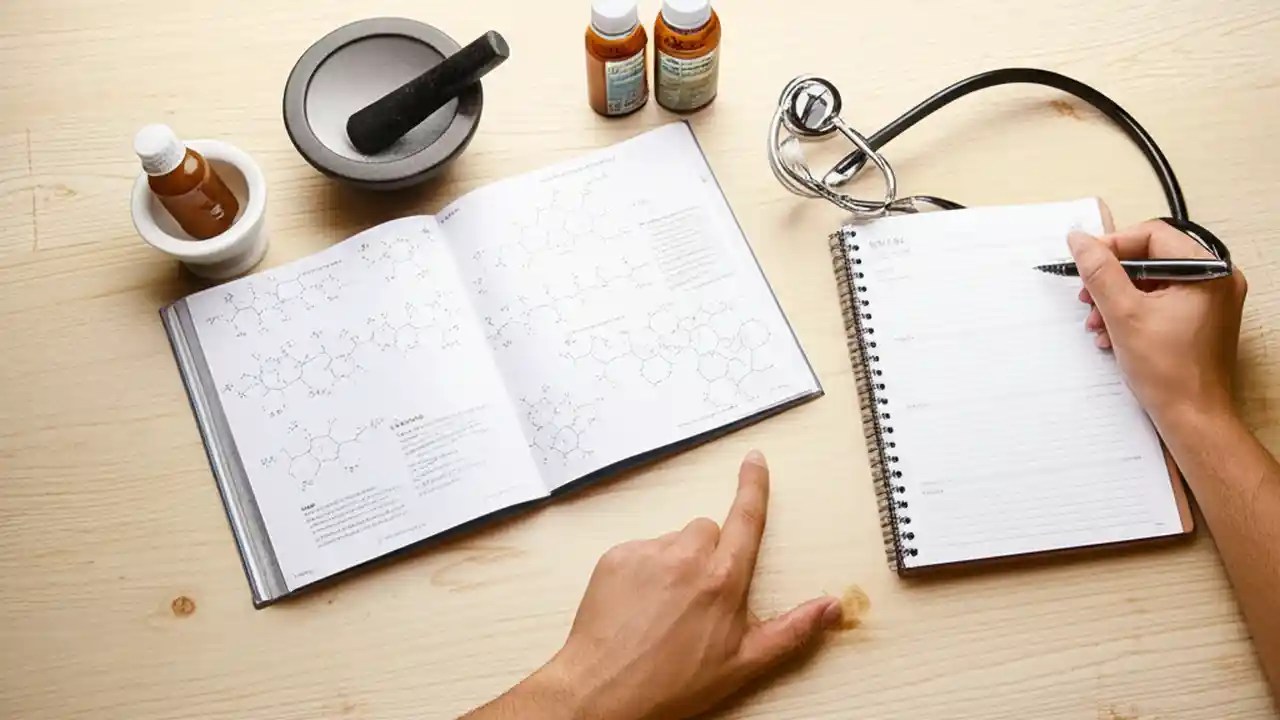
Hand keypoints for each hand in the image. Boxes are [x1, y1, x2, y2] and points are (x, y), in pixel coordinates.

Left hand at [534, 451, 841, 719]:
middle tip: (697, 599)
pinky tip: (637, 606)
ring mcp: (647, 553)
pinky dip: (642, 571)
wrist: (604, 690)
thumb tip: (832, 606)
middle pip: (707, 531)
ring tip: (663, 608)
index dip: (753, 486)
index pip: (746, 519)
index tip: (754, 459)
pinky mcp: (616, 557)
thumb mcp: (743, 663)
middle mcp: (686, 557)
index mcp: (723, 579)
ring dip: (675, 562)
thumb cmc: (674, 682)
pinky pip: (639, 550)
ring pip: (673, 541)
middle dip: (708, 554)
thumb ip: (792, 630)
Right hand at [1066, 220, 1246, 425]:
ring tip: (1098, 321)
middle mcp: (1216, 280)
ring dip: (1117, 298)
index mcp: (1208, 271)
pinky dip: (1133, 311)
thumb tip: (1080, 240)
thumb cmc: (1171, 373)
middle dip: (1113, 278)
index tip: (1086, 262)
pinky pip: (1161, 300)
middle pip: (1151, 258)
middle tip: (1088, 296)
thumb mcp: (1123, 314)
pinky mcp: (1200, 319)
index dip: (1113, 246)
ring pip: (1152, 281)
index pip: (1152, 235)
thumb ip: (1100, 272)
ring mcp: (1210, 301)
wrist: (1193, 417)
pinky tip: (1112, 332)